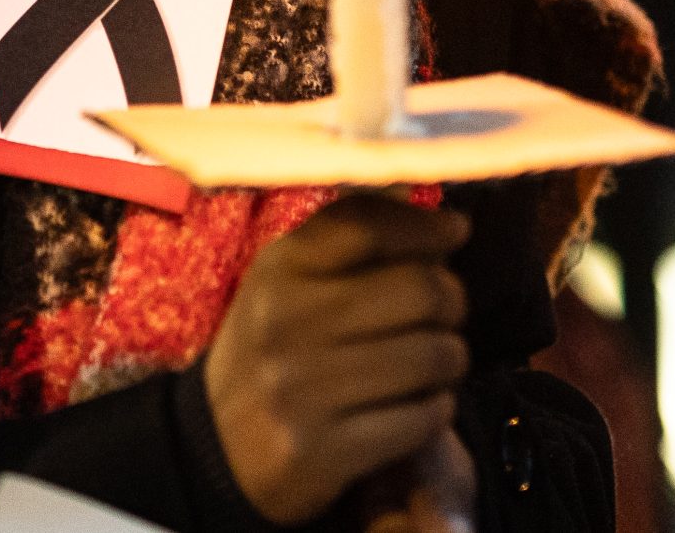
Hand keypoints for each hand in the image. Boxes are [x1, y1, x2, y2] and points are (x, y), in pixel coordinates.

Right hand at [199, 193, 473, 526]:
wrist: (219, 444)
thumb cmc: (274, 349)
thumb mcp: (288, 284)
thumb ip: (352, 247)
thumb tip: (443, 225)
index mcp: (278, 269)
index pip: (365, 226)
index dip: (424, 225)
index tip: (455, 231)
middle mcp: (285, 321)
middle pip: (419, 290)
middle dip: (451, 300)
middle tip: (446, 313)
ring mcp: (303, 389)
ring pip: (432, 356)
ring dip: (449, 360)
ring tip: (433, 363)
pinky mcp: (325, 450)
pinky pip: (423, 418)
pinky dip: (435, 410)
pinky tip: (416, 405)